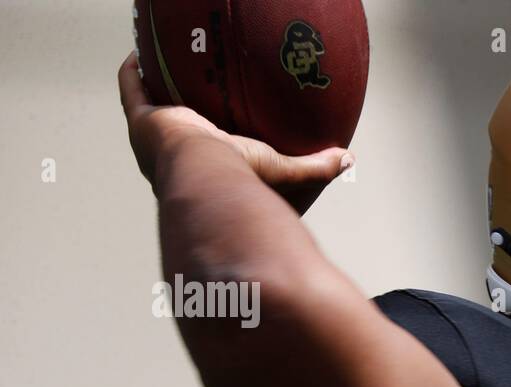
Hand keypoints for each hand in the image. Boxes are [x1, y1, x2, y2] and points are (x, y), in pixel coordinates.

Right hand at [117, 52, 351, 215]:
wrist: (208, 179)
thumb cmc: (246, 182)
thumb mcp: (286, 172)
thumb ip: (316, 166)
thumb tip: (348, 159)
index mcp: (204, 175)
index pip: (208, 155)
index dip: (211, 140)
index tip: (220, 122)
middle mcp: (174, 161)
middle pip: (176, 129)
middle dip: (180, 110)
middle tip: (191, 88)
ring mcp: (154, 141)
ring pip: (149, 106)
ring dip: (154, 86)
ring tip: (161, 64)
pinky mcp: (142, 120)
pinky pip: (132, 88)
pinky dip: (134, 71)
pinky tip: (140, 50)